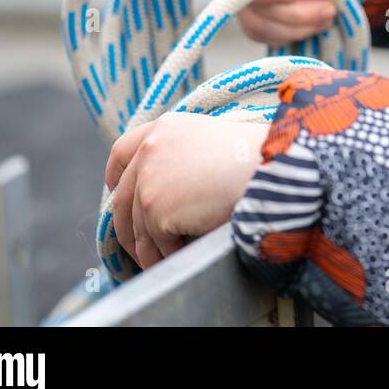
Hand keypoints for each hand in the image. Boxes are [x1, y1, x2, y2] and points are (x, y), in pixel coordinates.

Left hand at [105, 114, 271, 270]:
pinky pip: (157, 242)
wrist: (272, 167)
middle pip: (123, 198)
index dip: (117, 178)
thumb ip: (183, 155)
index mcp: (164, 127)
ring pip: (138, 227)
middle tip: (139, 247)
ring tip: (164, 261)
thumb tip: (172, 189)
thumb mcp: (212, 141)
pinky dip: (169, 253)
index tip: (119, 195)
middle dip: (128, 228)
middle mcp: (149, 149)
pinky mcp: (155, 207)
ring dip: (150, 249)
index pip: (120, 151)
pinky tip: (184, 255)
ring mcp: (149, 179)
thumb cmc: (257, 157)